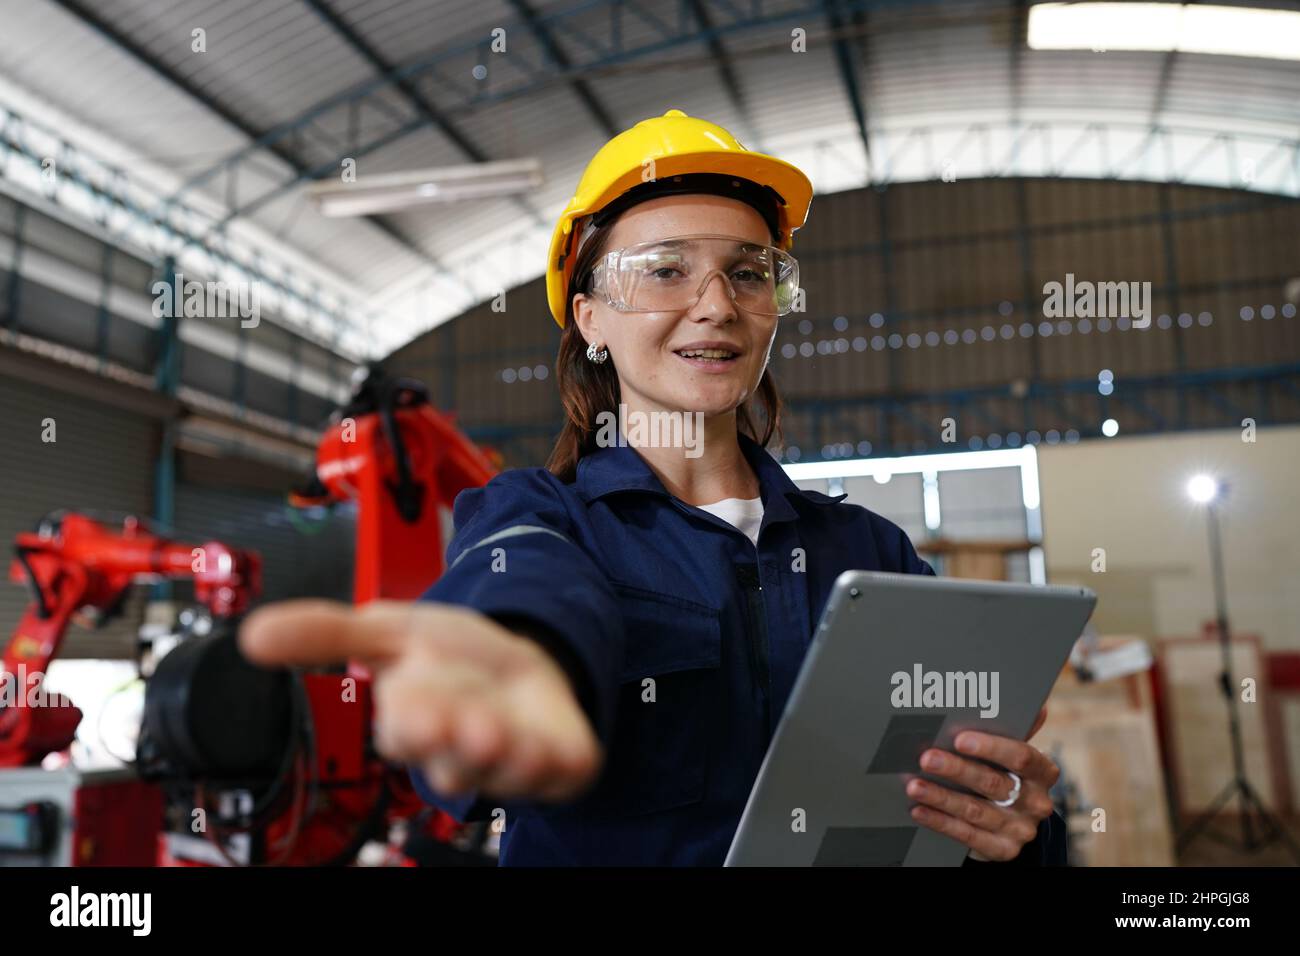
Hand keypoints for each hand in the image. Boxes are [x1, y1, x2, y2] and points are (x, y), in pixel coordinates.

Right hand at [238, 599, 601, 801]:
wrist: (523, 658)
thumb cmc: (451, 657)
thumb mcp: (391, 630)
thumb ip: (329, 633)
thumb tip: (251, 635)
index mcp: (413, 723)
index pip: (404, 730)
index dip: (409, 716)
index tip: (406, 696)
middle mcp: (457, 752)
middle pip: (449, 757)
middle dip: (452, 738)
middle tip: (459, 721)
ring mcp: (509, 763)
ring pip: (501, 769)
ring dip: (500, 752)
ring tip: (496, 732)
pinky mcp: (556, 765)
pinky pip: (556, 773)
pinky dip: (553, 762)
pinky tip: (545, 748)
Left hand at [906, 706, 1057, 861]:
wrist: (1011, 822)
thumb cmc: (1006, 775)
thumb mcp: (1012, 754)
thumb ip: (1014, 730)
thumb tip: (1033, 702)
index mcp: (1044, 772)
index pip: (1022, 757)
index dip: (991, 747)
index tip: (960, 738)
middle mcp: (1036, 802)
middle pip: (993, 783)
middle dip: (956, 769)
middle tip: (926, 758)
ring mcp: (1021, 829)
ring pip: (975, 810)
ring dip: (941, 796)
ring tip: (914, 784)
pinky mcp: (1003, 850)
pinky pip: (967, 835)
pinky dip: (940, 821)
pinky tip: (919, 810)